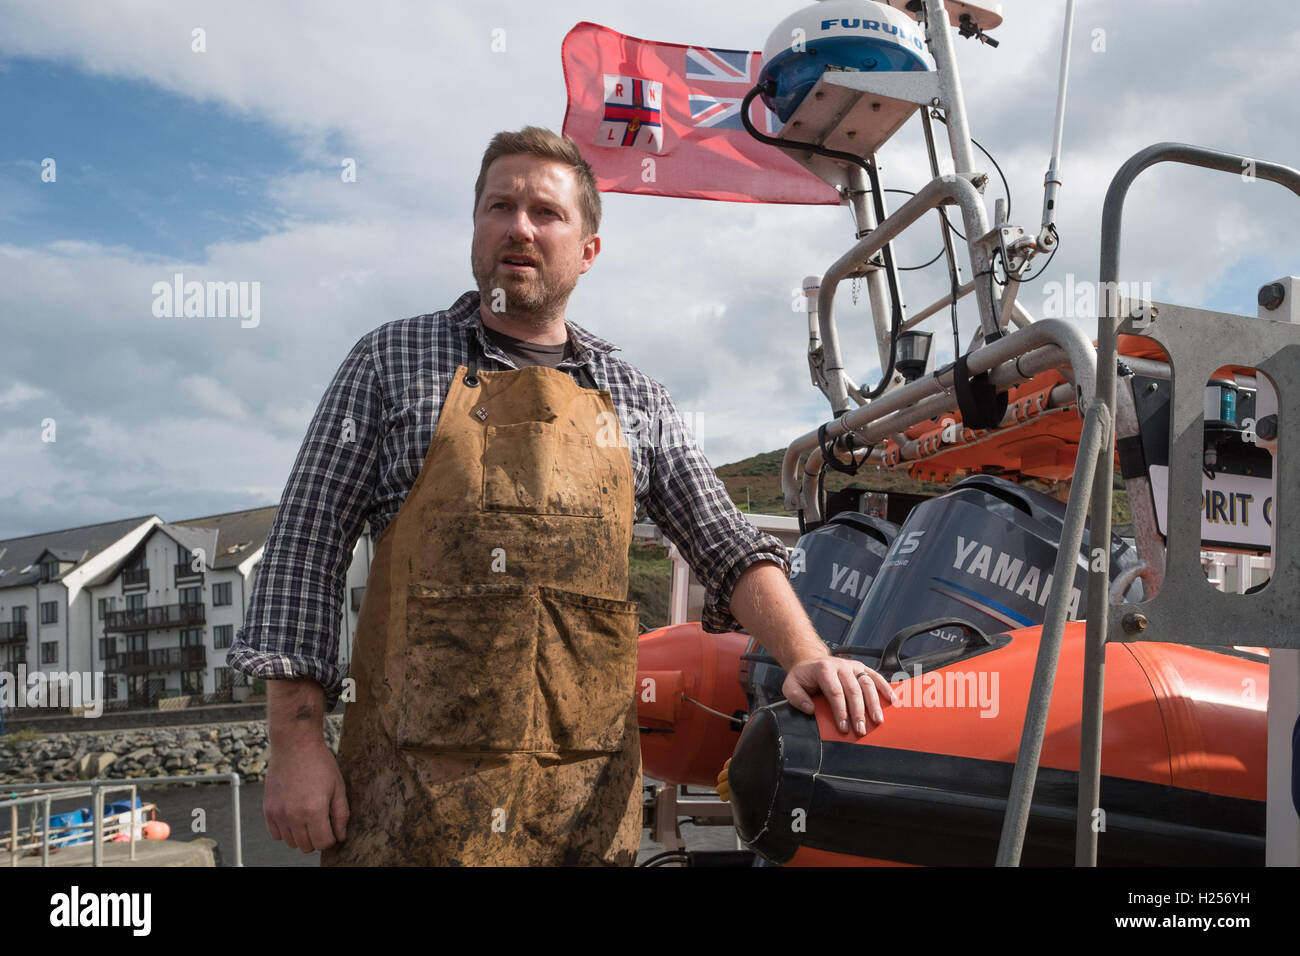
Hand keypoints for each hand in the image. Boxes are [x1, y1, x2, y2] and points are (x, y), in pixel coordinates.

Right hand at [264, 737, 348, 852]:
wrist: (294, 744)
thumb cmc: (319, 762)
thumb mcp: (338, 786)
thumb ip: (341, 814)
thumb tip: (341, 836)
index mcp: (314, 810)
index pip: (323, 843)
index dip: (331, 838)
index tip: (333, 828)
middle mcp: (294, 815)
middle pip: (306, 846)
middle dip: (317, 838)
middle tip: (322, 822)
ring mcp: (278, 813)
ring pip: (291, 843)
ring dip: (301, 836)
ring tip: (308, 817)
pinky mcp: (268, 809)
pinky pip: (276, 835)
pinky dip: (286, 831)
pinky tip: (294, 816)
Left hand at [781, 655, 896, 736]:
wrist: (810, 661)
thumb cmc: (803, 677)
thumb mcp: (790, 685)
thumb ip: (796, 697)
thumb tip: (811, 709)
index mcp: (824, 669)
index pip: (835, 692)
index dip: (840, 711)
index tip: (843, 727)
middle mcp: (841, 666)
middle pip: (854, 690)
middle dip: (858, 712)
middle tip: (860, 730)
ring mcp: (853, 666)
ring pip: (867, 684)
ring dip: (874, 703)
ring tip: (877, 721)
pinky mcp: (862, 668)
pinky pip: (876, 677)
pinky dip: (886, 689)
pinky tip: (893, 701)